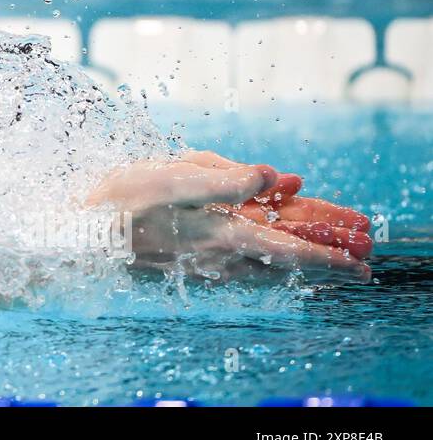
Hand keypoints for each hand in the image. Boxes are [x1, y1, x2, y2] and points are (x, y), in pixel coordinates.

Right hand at [87, 151, 370, 282]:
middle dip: (325, 254)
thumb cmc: (122, 201)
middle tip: (362, 255)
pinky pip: (241, 263)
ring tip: (328, 252)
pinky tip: (266, 246)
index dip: (330, 254)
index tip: (361, 260)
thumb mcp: (175, 175)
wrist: (78, 238)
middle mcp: (220, 257)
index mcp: (223, 234)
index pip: (292, 249)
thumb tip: (276, 177)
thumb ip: (228, 176)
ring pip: (266, 263)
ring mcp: (204, 264)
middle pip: (286, 259)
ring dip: (300, 256)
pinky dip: (266, 256)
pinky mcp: (187, 264)